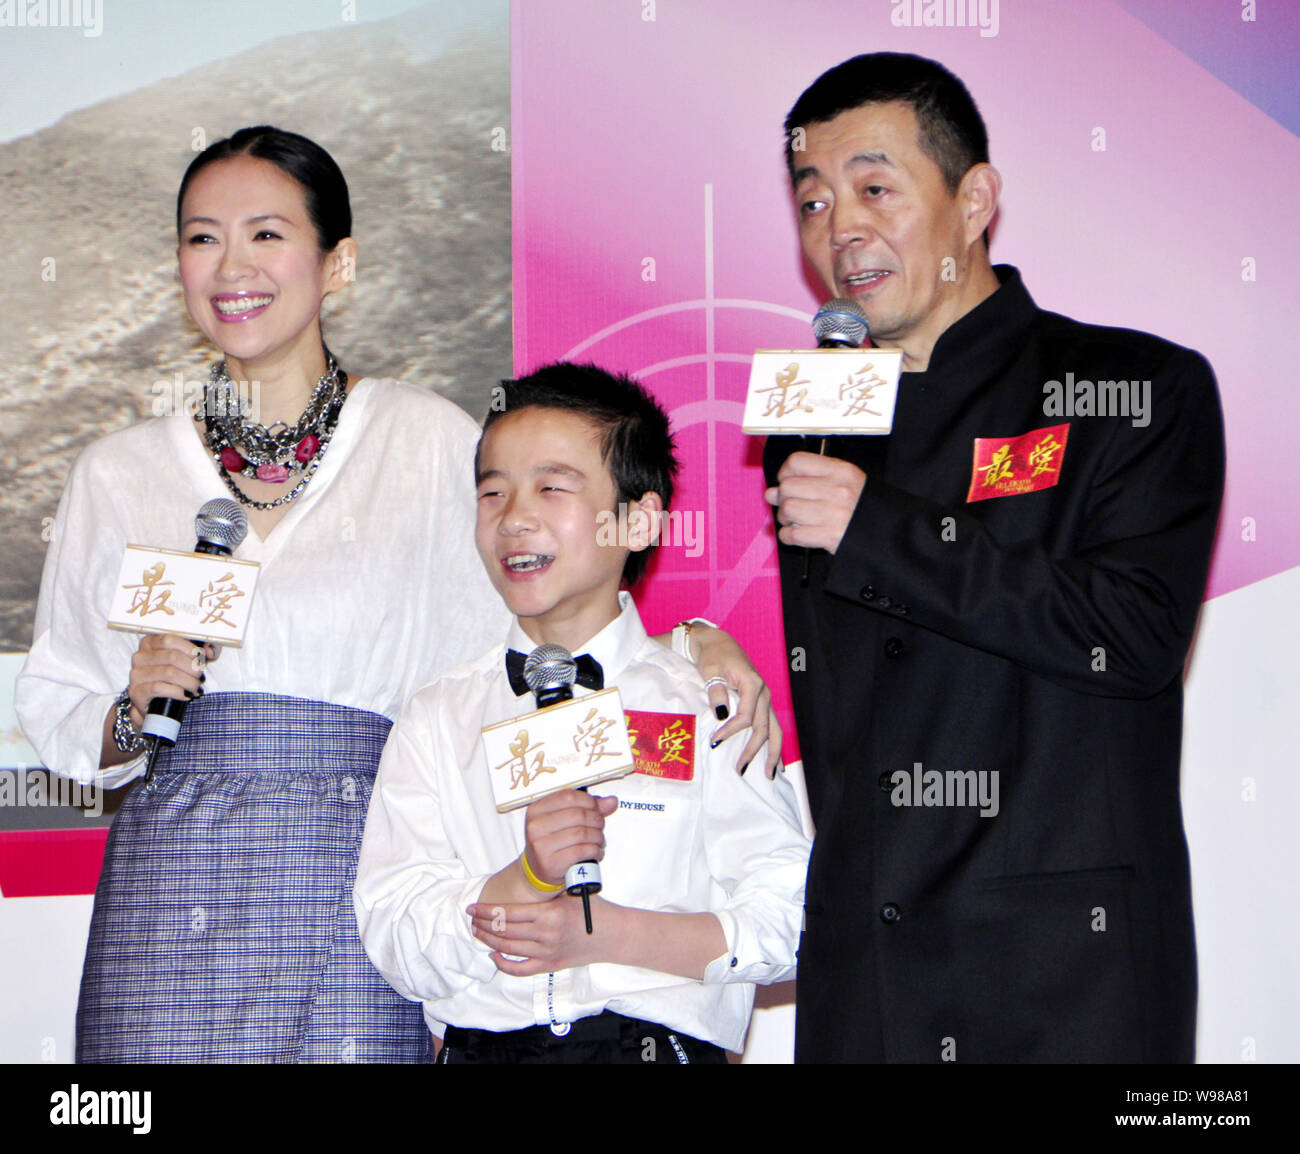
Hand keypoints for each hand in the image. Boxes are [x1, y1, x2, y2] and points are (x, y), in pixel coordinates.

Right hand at [127, 634, 216, 720]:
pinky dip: (178, 692)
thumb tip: (210, 650)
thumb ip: (205, 649)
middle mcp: (140, 656)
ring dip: (188, 682)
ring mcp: (136, 674)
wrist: (156, 702)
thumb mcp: (191, 659)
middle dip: (192, 668)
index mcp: (150, 642)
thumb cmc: (175, 676)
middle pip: (172, 656)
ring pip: (169, 673)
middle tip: (200, 676)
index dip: (190, 649)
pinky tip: (185, 695)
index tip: (201, 659)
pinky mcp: (136, 691)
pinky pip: (159, 688)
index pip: (170, 639)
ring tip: (195, 687)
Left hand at [467, 895, 615, 974]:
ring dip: (489, 940)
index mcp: (548, 912)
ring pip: (508, 948)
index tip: (473, 908)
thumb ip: (546, 892)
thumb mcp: (569, 892)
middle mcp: (545, 934)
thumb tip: (520, 885)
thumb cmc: (593, 909)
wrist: (613, 935)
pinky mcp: (550, 965)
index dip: (486, 910)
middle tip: (472, 919)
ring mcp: (547, 952)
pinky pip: (520, 968)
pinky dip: (504, 964)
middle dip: (483, 925)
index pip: (508, 912)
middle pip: (503, 931)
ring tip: (479, 933)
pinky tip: (495, 955)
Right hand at [523, 790, 617, 889]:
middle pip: (578, 815)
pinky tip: (595, 852)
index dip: (589, 801)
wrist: (538, 870)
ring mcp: (541, 845)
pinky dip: (595, 851)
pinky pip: (582, 851)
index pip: (568, 796)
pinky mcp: (550, 863)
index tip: (596, 808)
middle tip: (600, 826)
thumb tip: (610, 802)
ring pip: (582, 833)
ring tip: (599, 840)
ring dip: (598, 837)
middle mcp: (535, 826)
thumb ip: (587, 808)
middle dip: (596, 820)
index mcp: (537, 810)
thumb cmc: (552, 843)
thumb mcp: (564, 821)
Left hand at [689, 625, 782, 777]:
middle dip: (754, 751)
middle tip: (740, 770)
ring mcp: (765, 698)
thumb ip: (716, 691)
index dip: (731, 731)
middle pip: (764, 727)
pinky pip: (771, 725)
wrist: (718, 643)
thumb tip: (721, 714)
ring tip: (769, 775)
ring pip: (775, 729)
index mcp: (753, 683)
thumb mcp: (710, 670)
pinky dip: (772, 743)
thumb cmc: (713, 656)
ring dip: (773, 752)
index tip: (714, 742)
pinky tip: (773, 760)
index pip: (746, 716)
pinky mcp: (761, 702)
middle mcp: (764, 692)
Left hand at [764, 451, 865, 554]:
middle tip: (789, 506)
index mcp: (841, 471)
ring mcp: (833, 514)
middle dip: (782, 498)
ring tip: (794, 520)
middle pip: (787, 487)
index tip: (787, 481)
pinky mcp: (830, 537)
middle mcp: (837, 490)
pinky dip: (787, 536)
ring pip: (788, 509)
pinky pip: (793, 534)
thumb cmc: (864, 507)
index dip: (784, 472)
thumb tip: (771, 492)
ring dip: (784, 517)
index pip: (796, 462)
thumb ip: (810, 482)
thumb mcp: (847, 482)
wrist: (890, 532)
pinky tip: (795, 534)